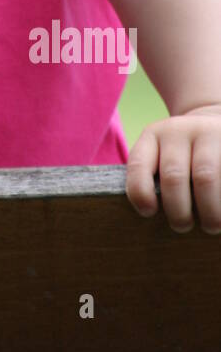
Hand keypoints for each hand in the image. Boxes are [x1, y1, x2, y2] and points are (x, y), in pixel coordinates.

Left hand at [125, 105, 220, 233]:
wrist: (214, 125)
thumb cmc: (183, 156)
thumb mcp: (162, 156)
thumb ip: (156, 180)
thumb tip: (152, 217)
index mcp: (152, 136)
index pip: (138, 164)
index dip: (140, 193)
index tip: (148, 213)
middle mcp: (178, 130)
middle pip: (173, 177)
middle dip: (178, 211)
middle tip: (183, 227)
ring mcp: (206, 132)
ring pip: (205, 177)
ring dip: (209, 210)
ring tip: (211, 226)